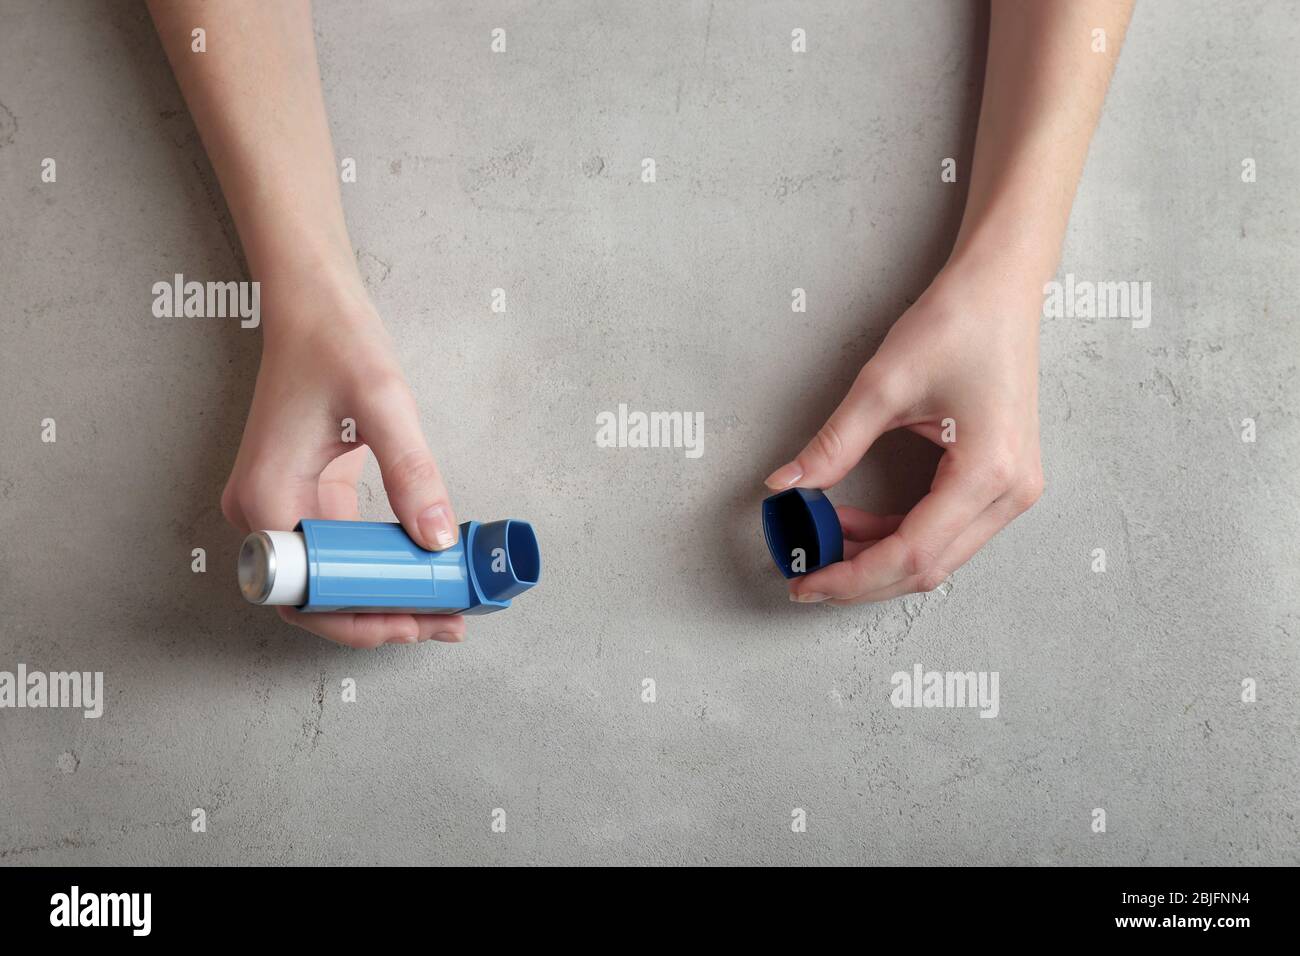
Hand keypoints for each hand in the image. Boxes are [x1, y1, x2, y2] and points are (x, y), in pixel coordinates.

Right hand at [221, 280, 464, 646]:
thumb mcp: (384, 404)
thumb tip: (438, 539)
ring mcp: (279, 508)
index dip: (358, 620)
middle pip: (317, 595)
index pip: (305, 594)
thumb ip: (412, 472)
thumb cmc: (336, 343)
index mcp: (267, 498)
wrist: (314, 307)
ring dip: (383, 596)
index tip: (412, 623)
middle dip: (380, 616)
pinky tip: (422, 571)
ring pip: (329, 577)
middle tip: (445, 622)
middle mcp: (262, 513)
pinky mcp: (302, 497)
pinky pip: (338, 550)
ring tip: (444, 608)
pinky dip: (378, 565)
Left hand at [765, 263, 1045, 604]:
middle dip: (861, 577)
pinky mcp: (1003, 481)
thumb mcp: (883, 384)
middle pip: (927, 568)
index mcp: (988, 472)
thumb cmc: (955, 324)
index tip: (805, 581)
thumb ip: (834, 444)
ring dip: (878, 557)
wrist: (1000, 289)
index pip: (911, 553)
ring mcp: (1013, 490)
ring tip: (824, 539)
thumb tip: (785, 486)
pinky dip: (899, 535)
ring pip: (938, 555)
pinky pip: (947, 530)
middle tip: (805, 574)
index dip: (851, 576)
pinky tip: (857, 523)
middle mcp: (1011, 492)